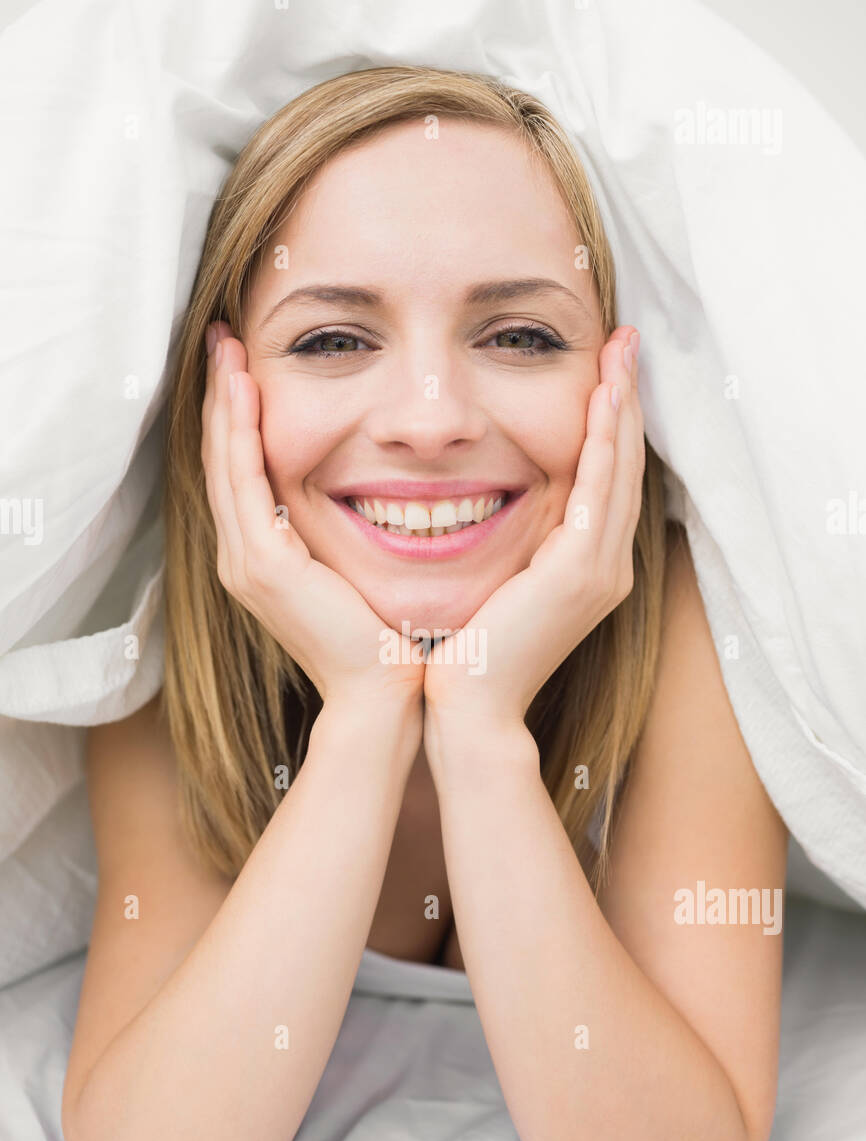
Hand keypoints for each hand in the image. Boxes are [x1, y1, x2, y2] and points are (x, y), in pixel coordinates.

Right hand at [201, 322, 425, 713]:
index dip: (237, 417)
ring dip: (224, 402)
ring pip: (223, 463)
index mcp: (263, 558)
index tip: (244, 364)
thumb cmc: (387, 636)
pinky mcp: (264, 565)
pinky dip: (241, 433)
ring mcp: (246, 561)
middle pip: (221, 459)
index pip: (241, 472)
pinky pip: (244, 483)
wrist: (385, 694)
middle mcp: (243, 557)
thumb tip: (377, 487)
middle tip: (223, 338)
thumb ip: (348, 530)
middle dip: (221, 397)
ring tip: (227, 348)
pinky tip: (246, 390)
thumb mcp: (359, 569)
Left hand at [422, 326, 643, 731]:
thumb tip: (482, 505)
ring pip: (620, 471)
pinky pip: (599, 490)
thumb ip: (509, 547)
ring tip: (623, 353)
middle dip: (627, 402)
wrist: (467, 708)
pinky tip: (604, 398)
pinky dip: (603, 441)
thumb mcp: (495, 585)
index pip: (605, 482)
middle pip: (624, 467)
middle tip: (627, 343)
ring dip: (622, 408)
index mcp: (586, 570)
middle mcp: (605, 567)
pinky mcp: (580, 571)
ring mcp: (599, 570)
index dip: (610, 425)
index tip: (607, 373)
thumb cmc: (465, 653)